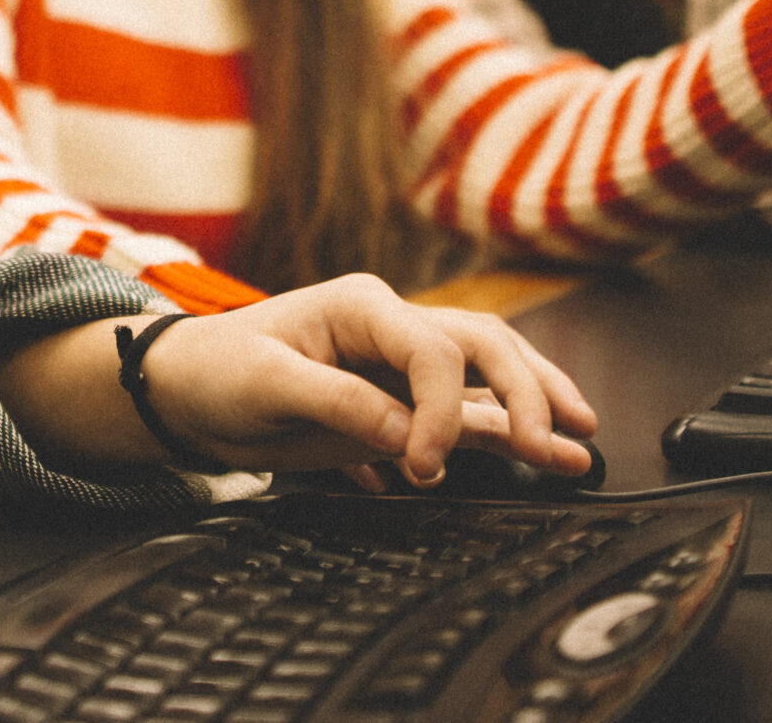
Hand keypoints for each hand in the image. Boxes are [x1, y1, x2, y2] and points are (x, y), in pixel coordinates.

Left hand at [0, 274, 595, 487]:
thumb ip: (338, 403)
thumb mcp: (265, 382)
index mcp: (362, 306)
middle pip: (482, 344)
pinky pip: (468, 415)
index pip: (432, 348)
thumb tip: (407, 438)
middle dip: (523, 390)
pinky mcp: (401, 407)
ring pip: (489, 371)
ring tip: (582, 438)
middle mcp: (393, 328)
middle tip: (546, 444)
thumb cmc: (219, 371)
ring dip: (535, 401)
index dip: (439, 408)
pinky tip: (551, 454)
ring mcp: (402, 367)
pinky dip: (509, 432)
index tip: (422, 466)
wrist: (190, 392)